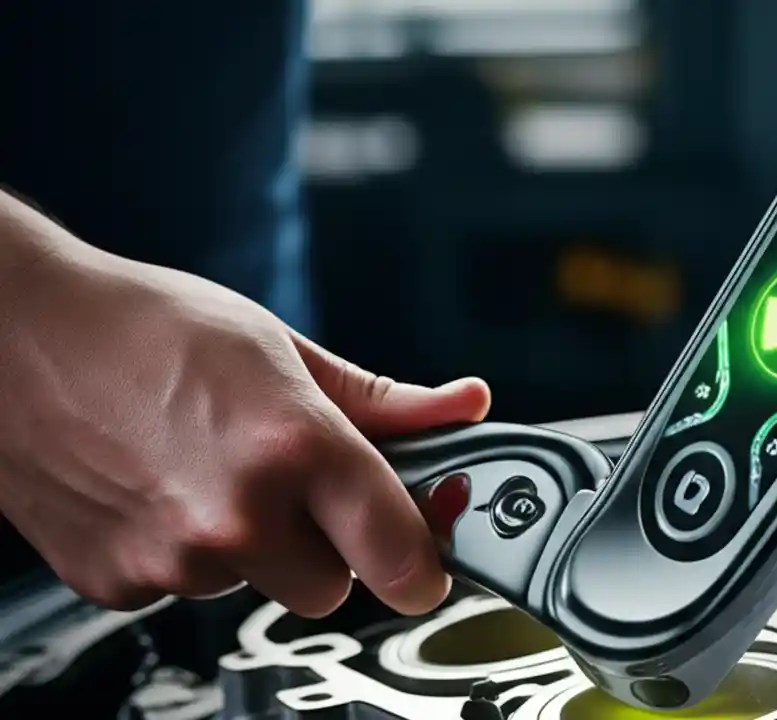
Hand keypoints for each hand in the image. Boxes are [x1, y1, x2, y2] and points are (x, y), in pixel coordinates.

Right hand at [0, 193, 489, 617]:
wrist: (14, 336)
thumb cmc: (147, 327)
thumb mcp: (283, 349)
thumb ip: (385, 400)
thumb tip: (466, 406)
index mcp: (295, 446)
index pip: (400, 555)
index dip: (423, 563)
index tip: (423, 560)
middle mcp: (237, 514)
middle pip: (334, 588)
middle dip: (329, 548)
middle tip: (292, 487)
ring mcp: (173, 558)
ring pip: (255, 588)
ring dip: (250, 547)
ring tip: (205, 469)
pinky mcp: (116, 583)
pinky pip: (186, 590)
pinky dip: (184, 553)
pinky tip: (158, 489)